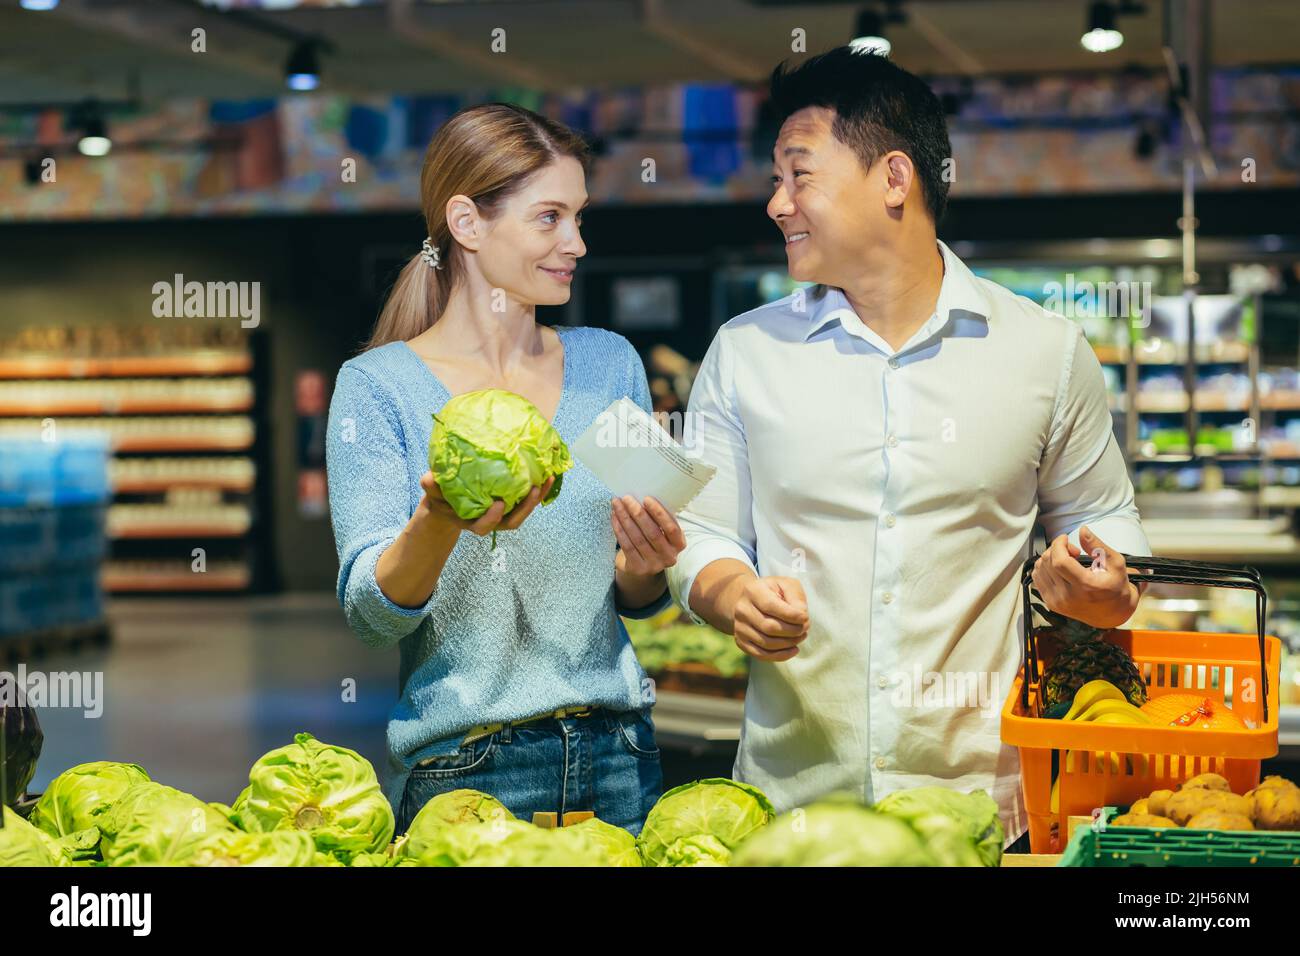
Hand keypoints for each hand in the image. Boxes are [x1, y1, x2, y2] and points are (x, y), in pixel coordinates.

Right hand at [418, 471, 553, 538]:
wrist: (451, 499)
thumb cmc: (442, 497)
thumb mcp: (433, 493)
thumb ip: (432, 487)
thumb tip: (428, 478)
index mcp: (473, 521)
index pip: (484, 527)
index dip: (492, 519)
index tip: (498, 504)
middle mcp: (492, 520)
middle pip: (512, 521)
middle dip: (525, 508)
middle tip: (533, 490)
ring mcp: (504, 512)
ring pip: (524, 510)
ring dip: (538, 497)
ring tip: (547, 479)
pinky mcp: (513, 502)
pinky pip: (528, 497)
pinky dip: (540, 488)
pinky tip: (548, 471)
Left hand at [611, 495, 685, 574]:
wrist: (641, 567)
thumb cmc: (653, 541)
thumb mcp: (662, 532)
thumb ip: (659, 519)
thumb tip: (642, 498)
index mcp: (679, 544)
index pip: (672, 528)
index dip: (659, 513)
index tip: (646, 498)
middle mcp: (669, 557)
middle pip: (652, 533)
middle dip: (638, 513)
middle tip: (627, 498)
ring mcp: (653, 565)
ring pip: (637, 538)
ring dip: (625, 518)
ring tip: (617, 504)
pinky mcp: (638, 568)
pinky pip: (627, 546)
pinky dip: (619, 529)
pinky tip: (614, 517)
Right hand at [732, 576, 808, 662]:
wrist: (751, 601)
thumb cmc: (774, 592)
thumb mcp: (787, 585)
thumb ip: (796, 597)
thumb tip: (801, 618)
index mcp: (753, 590)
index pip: (771, 606)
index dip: (791, 615)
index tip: (805, 618)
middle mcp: (742, 609)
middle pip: (769, 627)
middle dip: (792, 631)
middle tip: (805, 628)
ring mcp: (739, 627)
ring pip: (767, 643)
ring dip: (789, 643)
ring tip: (801, 636)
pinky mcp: (741, 641)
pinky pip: (761, 655)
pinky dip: (781, 656)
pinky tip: (793, 649)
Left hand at [1031, 526, 1139, 628]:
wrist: (1112, 613)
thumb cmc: (1115, 588)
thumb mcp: (1115, 564)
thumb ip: (1097, 546)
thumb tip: (1083, 531)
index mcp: (1085, 586)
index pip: (1059, 561)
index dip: (1059, 545)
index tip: (1065, 539)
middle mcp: (1068, 596)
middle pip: (1048, 562)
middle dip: (1057, 549)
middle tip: (1072, 551)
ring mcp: (1057, 602)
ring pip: (1039, 568)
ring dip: (1050, 558)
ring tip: (1067, 560)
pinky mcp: (1051, 603)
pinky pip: (1037, 578)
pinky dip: (1044, 568)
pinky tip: (1059, 569)